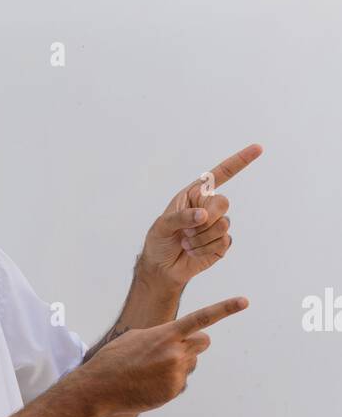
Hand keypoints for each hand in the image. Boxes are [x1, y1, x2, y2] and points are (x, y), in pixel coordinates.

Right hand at [80, 295, 249, 414]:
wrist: (99, 388)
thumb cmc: (114, 359)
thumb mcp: (136, 337)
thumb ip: (162, 334)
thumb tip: (179, 339)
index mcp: (166, 334)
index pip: (202, 318)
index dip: (225, 309)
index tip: (245, 301)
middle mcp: (176, 352)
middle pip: (203, 343)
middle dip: (192, 345)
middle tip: (171, 351)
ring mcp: (177, 373)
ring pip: (191, 364)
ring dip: (178, 365)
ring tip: (151, 371)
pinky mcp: (174, 391)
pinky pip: (181, 383)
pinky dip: (169, 383)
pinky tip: (149, 384)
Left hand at [138, 143, 262, 289]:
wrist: (162, 267)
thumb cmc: (159, 241)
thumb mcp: (162, 226)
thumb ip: (181, 218)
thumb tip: (203, 216)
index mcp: (195, 194)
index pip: (220, 174)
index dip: (239, 161)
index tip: (258, 148)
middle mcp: (209, 207)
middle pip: (223, 203)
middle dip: (207, 219)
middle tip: (188, 231)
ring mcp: (217, 225)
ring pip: (223, 225)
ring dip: (201, 238)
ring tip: (186, 242)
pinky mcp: (222, 243)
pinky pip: (223, 242)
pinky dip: (205, 249)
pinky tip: (193, 252)